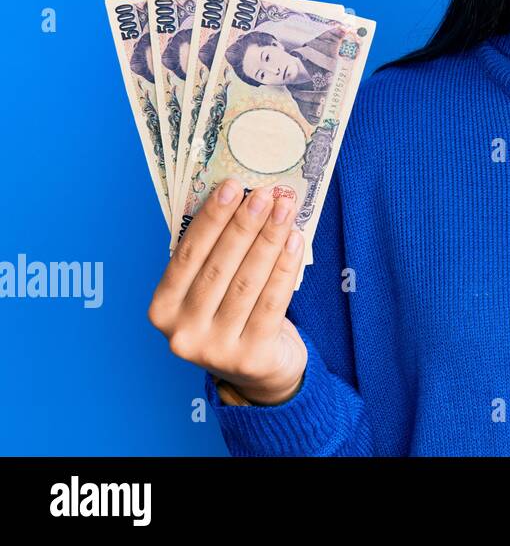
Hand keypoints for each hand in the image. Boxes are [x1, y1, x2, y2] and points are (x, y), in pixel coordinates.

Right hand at [148, 180, 307, 405]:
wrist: (259, 373)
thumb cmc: (232, 317)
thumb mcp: (210, 292)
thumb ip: (214, 257)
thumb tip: (239, 202)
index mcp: (162, 310)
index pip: (187, 256)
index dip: (211, 219)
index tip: (231, 187)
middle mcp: (182, 332)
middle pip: (219, 267)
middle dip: (245, 225)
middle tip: (266, 194)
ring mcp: (215, 349)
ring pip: (248, 282)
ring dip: (269, 240)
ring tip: (285, 210)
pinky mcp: (250, 357)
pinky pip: (272, 302)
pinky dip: (285, 267)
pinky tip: (295, 241)